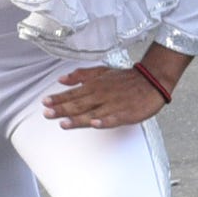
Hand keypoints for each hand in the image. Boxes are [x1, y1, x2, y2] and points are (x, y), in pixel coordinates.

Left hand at [44, 50, 181, 129]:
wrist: (152, 81)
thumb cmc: (126, 79)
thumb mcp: (102, 72)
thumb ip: (81, 76)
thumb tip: (62, 79)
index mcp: (95, 86)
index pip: (73, 94)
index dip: (58, 99)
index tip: (45, 103)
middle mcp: (102, 95)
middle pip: (79, 104)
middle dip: (62, 109)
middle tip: (47, 114)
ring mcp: (114, 105)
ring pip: (93, 113)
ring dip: (78, 118)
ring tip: (64, 123)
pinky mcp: (126, 114)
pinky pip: (114, 119)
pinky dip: (104, 121)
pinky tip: (95, 124)